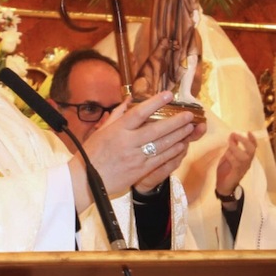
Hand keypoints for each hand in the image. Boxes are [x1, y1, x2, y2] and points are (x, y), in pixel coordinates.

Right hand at [81, 92, 204, 196]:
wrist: (85, 180)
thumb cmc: (91, 153)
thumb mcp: (101, 131)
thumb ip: (117, 114)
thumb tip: (129, 99)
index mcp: (117, 130)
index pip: (139, 112)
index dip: (155, 102)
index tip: (168, 95)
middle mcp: (128, 142)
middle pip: (156, 129)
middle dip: (175, 121)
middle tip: (189, 115)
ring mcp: (135, 157)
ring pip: (162, 145)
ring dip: (178, 136)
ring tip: (189, 128)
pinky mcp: (140, 171)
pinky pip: (160, 160)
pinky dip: (173, 152)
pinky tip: (181, 145)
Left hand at [215, 132, 256, 198]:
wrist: (223, 186)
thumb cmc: (225, 171)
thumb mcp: (227, 157)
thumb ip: (230, 149)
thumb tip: (233, 137)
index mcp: (246, 158)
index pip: (253, 148)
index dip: (252, 140)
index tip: (248, 132)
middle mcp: (247, 163)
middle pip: (252, 150)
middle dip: (244, 141)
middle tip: (235, 135)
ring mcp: (243, 168)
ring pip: (245, 156)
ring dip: (236, 147)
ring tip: (229, 143)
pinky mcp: (237, 173)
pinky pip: (237, 163)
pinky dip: (231, 156)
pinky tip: (227, 154)